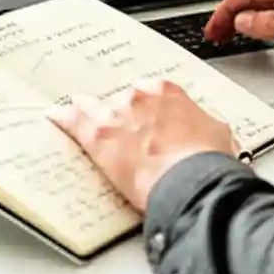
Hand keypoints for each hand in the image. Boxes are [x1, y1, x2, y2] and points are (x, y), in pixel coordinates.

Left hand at [47, 80, 237, 211]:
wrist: (193, 181)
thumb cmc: (206, 161)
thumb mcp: (217, 133)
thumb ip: (201, 124)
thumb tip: (204, 130)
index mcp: (167, 92)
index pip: (148, 95)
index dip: (144, 112)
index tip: (144, 121)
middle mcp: (139, 96)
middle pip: (120, 102)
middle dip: (121, 116)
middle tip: (125, 134)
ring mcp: (116, 113)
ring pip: (93, 107)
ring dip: (89, 114)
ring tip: (81, 116)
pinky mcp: (97, 135)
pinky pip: (72, 120)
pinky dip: (63, 119)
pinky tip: (57, 118)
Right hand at [203, 0, 273, 75]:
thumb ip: (271, 24)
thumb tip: (244, 20)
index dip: (228, 7)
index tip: (215, 25)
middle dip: (233, 9)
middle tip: (218, 30)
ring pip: (269, 0)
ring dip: (248, 14)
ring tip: (232, 32)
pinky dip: (265, 18)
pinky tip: (260, 30)